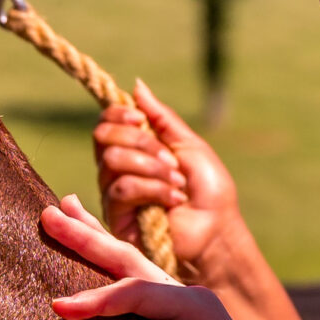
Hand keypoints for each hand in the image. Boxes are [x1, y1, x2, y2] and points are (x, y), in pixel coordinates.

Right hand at [42, 196, 302, 319]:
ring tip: (63, 210)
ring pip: (127, 267)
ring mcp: (178, 311)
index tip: (59, 307)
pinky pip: (130, 291)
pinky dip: (104, 270)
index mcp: (198, 307)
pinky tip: (90, 260)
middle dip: (87, 238)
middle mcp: (186, 300)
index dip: (98, 299)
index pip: (138, 293)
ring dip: (94, 241)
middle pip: (128, 262)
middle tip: (48, 213)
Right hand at [93, 81, 253, 284]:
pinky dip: (152, 188)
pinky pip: (121, 188)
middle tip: (170, 159)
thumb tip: (136, 86)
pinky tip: (172, 199)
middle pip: (103, 136)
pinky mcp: (116, 219)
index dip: (119, 114)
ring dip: (151, 167)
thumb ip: (162, 118)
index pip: (107, 123)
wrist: (217, 234)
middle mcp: (118, 170)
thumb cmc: (209, 194)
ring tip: (177, 182)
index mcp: (135, 150)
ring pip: (112, 160)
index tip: (142, 119)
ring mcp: (115, 195)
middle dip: (140, 141)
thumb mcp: (190, 146)